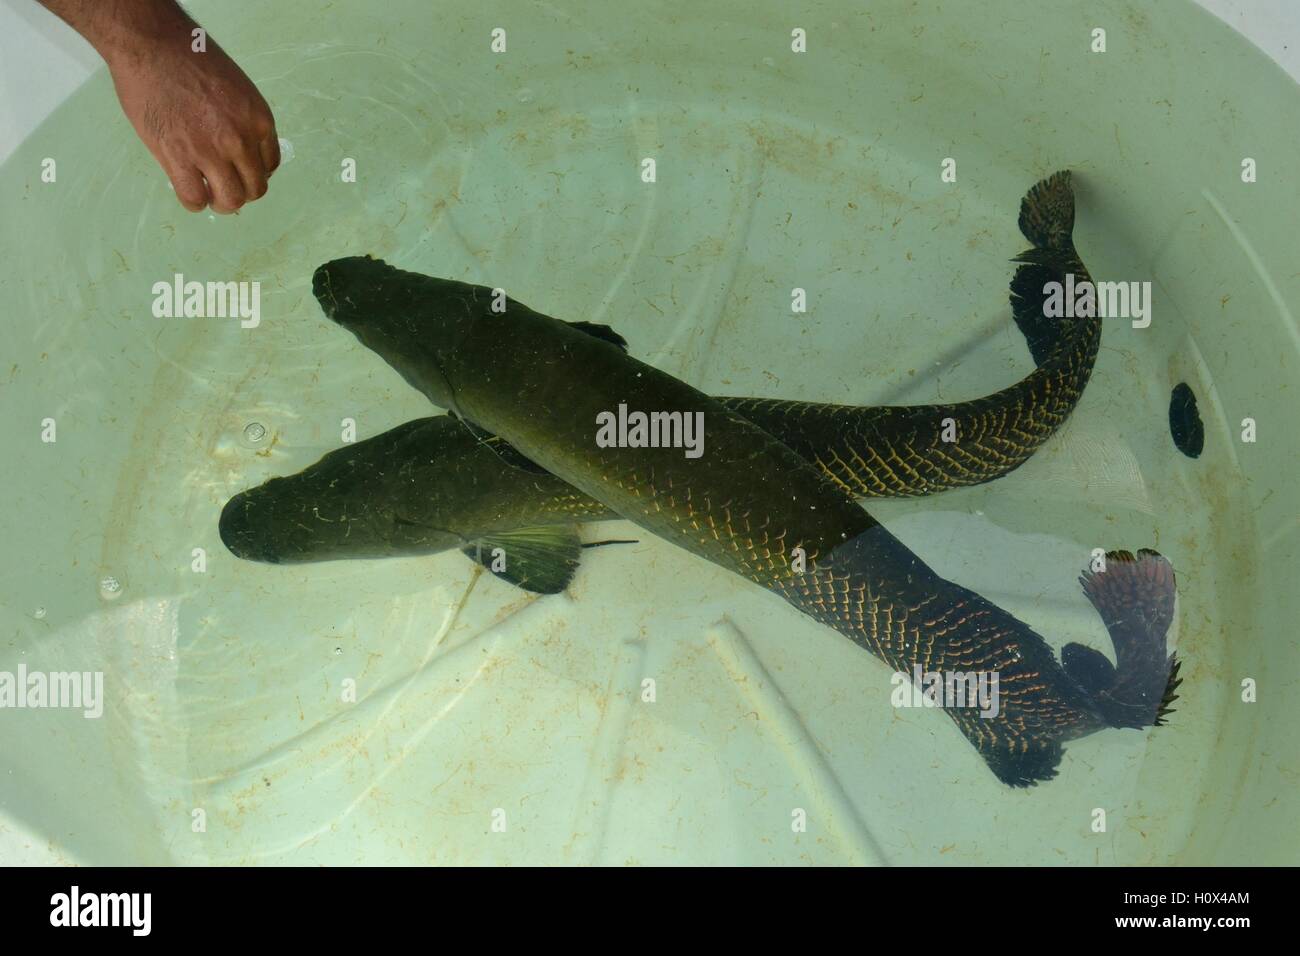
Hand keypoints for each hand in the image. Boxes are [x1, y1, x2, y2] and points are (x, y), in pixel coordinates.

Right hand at [106, 29, 279, 212]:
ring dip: (220, 203)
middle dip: (240, 192)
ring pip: (230, 201)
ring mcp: (211, 151)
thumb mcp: (237, 88)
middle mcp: (241, 139)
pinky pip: (195, 198)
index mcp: (259, 120)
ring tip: (208, 193)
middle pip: (254, 189)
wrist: (152, 45)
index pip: (270, 165)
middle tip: (223, 186)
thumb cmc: (190, 59)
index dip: (253, 172)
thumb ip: (243, 120)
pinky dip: (194, 202)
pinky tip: (188, 191)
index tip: (238, 170)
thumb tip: (240, 149)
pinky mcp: (178, 157)